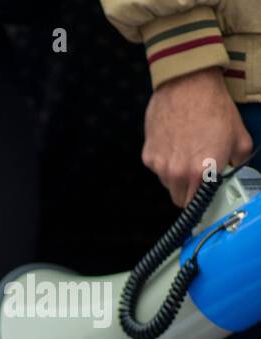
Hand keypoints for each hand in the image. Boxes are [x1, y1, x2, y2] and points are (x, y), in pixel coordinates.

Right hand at [144, 68, 252, 207]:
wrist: (188, 84)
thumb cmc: (213, 107)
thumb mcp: (239, 135)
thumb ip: (238, 160)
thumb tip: (234, 169)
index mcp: (202, 172)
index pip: (195, 205)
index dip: (201, 200)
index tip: (204, 195)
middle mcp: (177, 173)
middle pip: (178, 198)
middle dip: (188, 190)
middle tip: (197, 173)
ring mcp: (159, 164)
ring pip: (167, 183)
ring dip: (175, 175)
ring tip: (186, 152)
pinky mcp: (148, 154)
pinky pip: (157, 167)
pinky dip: (164, 161)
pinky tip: (174, 143)